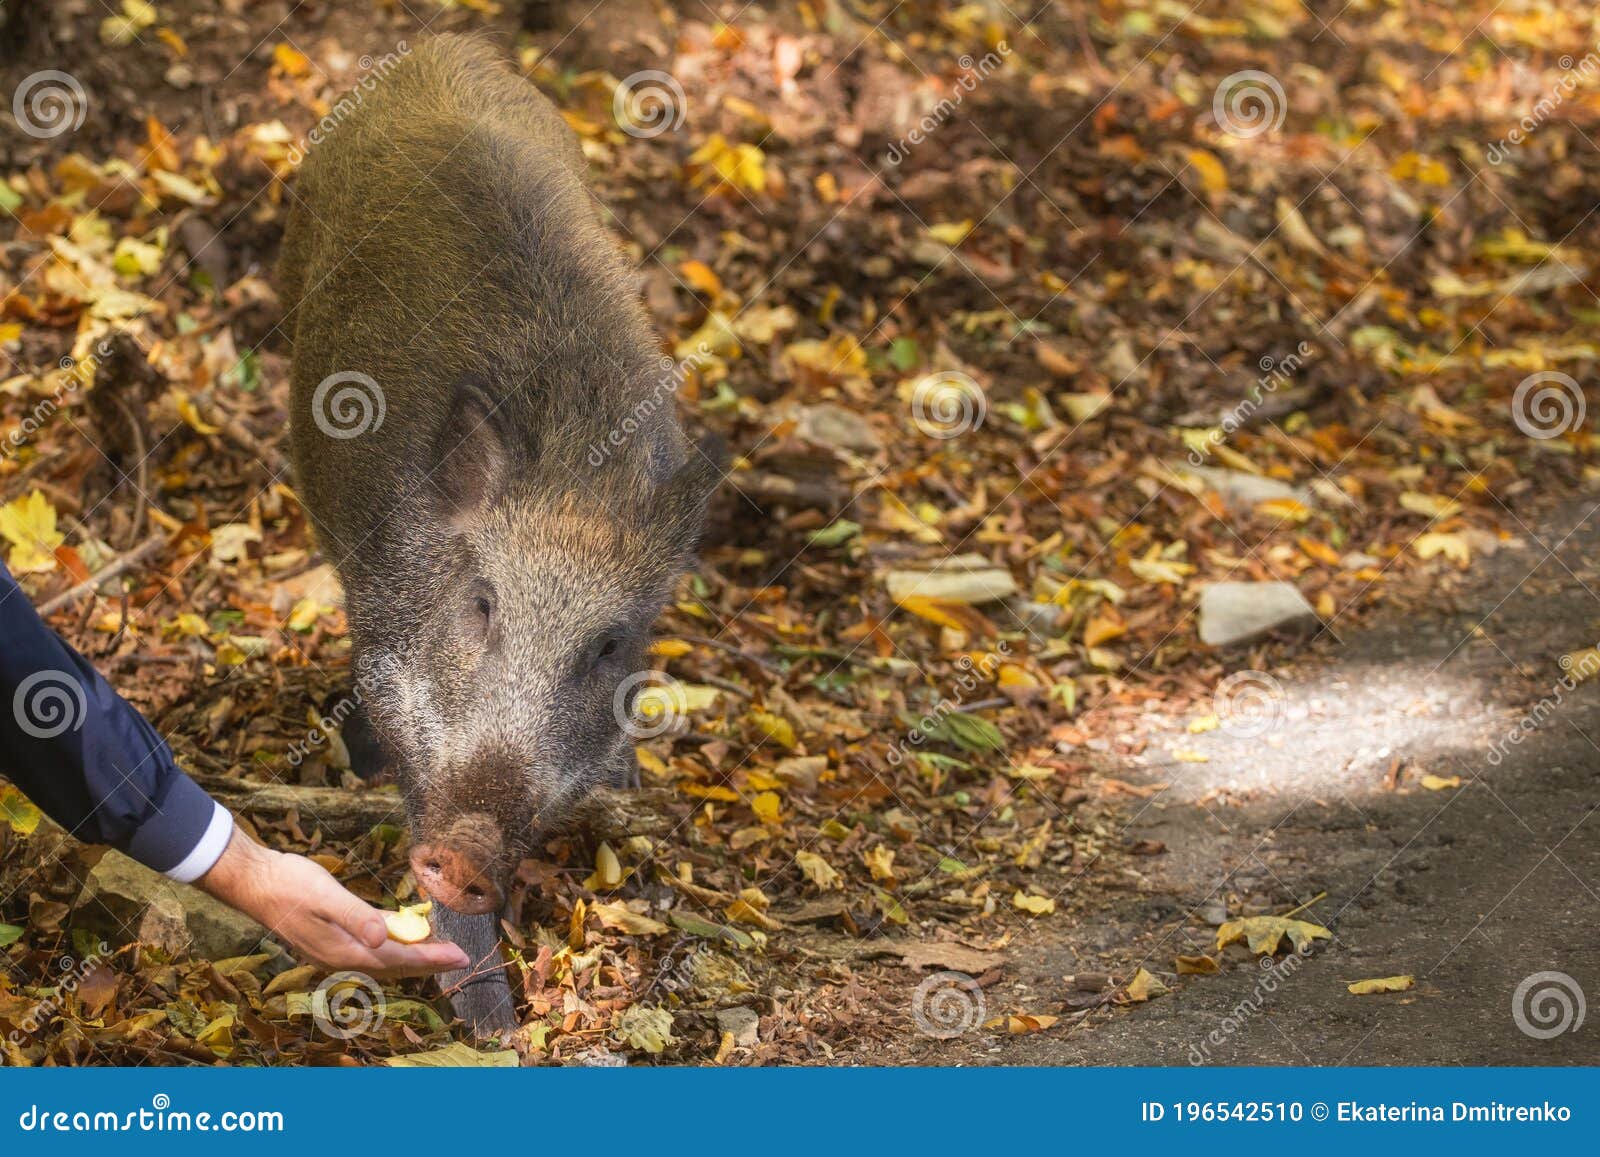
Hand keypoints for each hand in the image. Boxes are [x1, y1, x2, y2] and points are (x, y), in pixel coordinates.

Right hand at [197, 826, 470, 977]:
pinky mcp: (330, 936)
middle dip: (428, 961)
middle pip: (394, 964)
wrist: (253, 881)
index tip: (460, 957)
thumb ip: (357, 916)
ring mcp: (334, 948)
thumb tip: (385, 937)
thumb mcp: (326, 896)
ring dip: (411, 954)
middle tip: (459, 957)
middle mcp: (341, 956)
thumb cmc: (288, 884)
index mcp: (343, 949)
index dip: (431, 958)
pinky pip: (369, 945)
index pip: (398, 958)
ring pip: (383, 957)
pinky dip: (391, 941)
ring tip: (438, 949)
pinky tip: (402, 930)